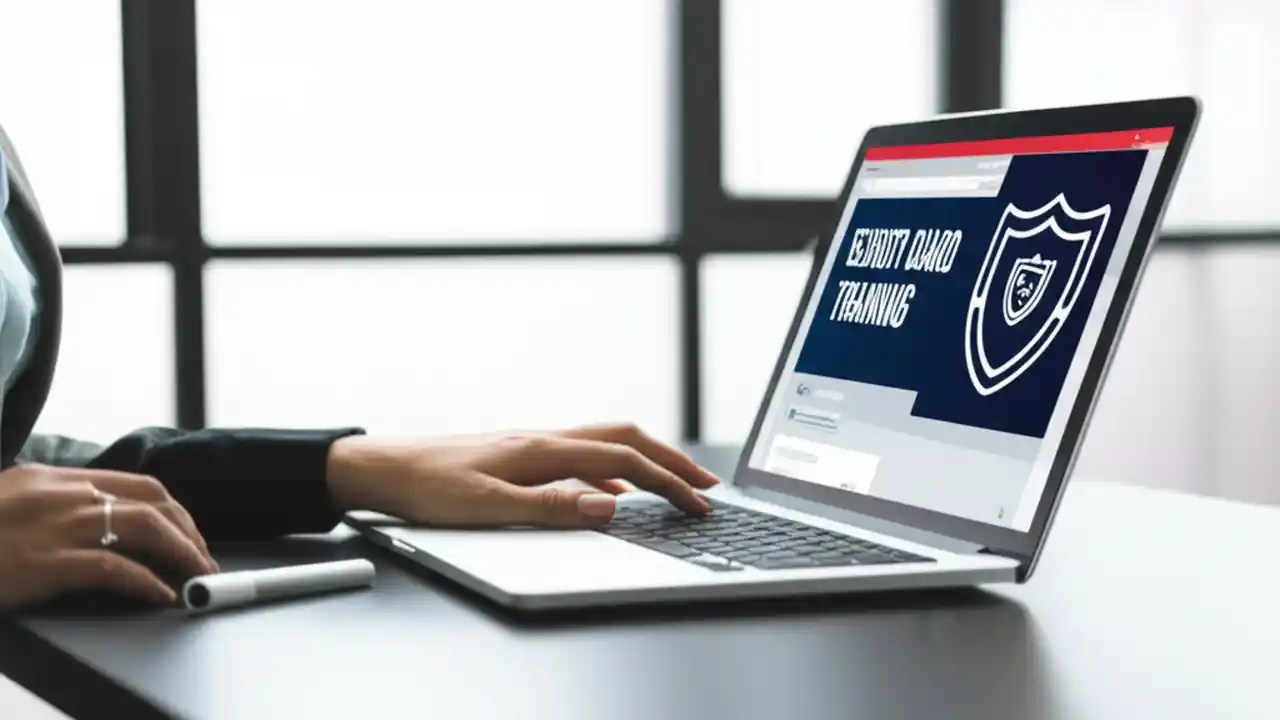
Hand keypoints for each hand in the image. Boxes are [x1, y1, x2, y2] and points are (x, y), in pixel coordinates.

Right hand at [0, 464, 217, 609]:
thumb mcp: (5, 506)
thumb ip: (45, 506)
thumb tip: (89, 521)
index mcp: (50, 478)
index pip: (135, 484)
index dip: (172, 510)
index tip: (187, 532)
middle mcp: (59, 493)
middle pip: (151, 501)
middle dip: (188, 531)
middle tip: (204, 559)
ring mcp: (53, 526)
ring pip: (144, 527)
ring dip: (183, 553)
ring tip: (199, 577)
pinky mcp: (45, 562)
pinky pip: (115, 569)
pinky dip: (147, 582)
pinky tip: (161, 595)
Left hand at [327, 423, 720, 527]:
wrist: (381, 468)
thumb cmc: (426, 487)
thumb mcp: (486, 508)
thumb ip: (550, 507)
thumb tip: (609, 508)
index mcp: (542, 450)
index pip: (625, 461)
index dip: (669, 482)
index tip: (699, 505)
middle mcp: (544, 439)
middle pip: (627, 438)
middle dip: (673, 460)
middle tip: (708, 485)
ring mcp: (535, 444)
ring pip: (608, 442)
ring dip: (649, 460)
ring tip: (675, 483)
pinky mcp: (522, 455)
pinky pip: (584, 456)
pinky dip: (615, 471)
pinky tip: (614, 496)